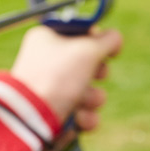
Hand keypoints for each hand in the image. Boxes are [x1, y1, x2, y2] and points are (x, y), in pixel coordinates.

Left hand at [9, 26, 123, 131]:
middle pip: (88, 64)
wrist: (33, 118)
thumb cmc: (56, 77)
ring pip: (90, 92)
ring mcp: (52, 90)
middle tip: (96, 73)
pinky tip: (78, 118)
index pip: (78, 32)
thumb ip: (107, 40)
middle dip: (98, 73)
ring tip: (83, 101)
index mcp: (46, 39)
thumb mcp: (87, 50)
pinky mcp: (57, 115)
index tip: (108, 46)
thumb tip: (116, 37)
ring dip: (94, 98)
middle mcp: (47, 63)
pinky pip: (84, 113)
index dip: (96, 39)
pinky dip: (86, 117)